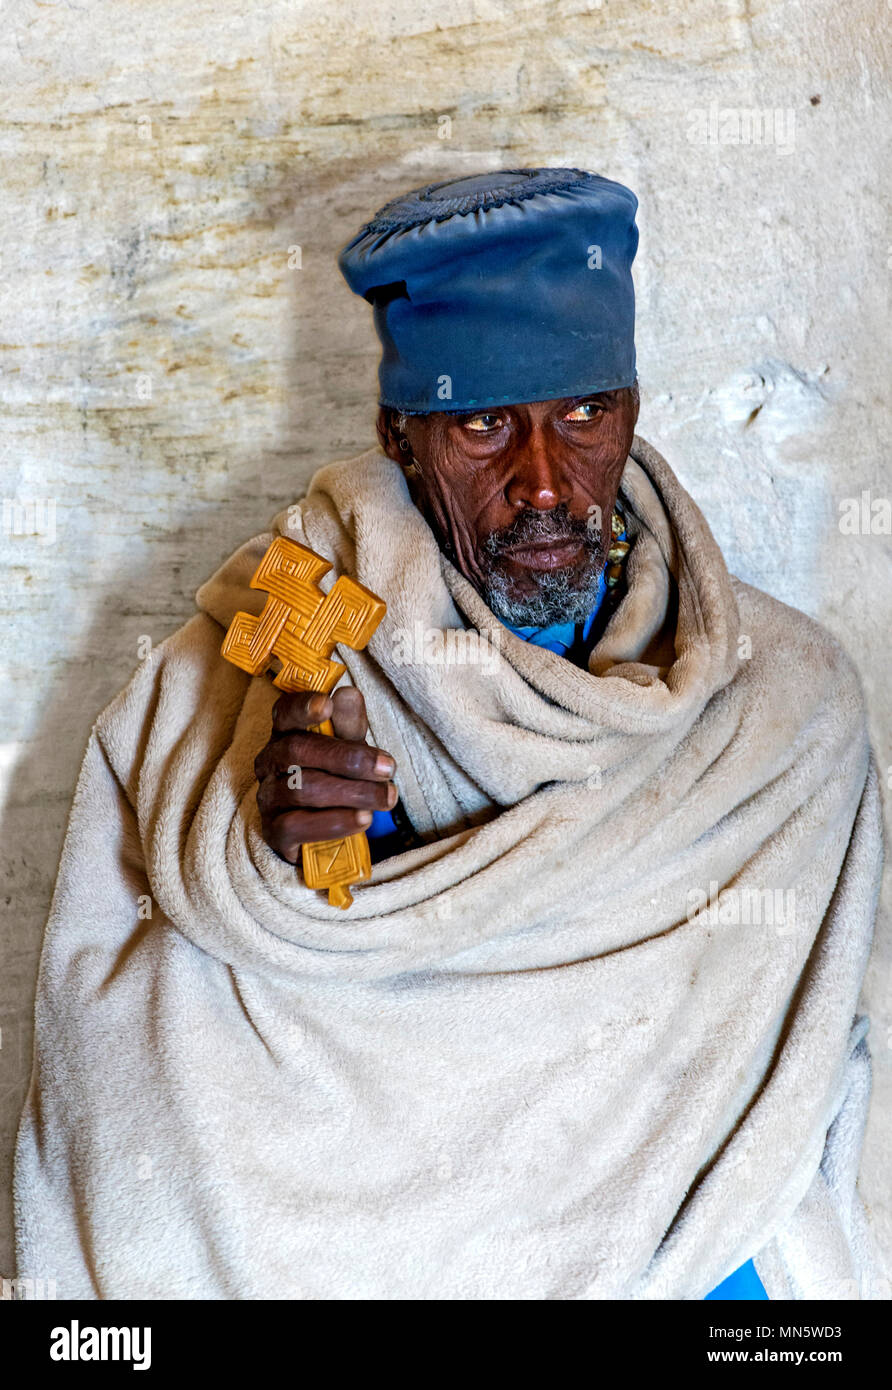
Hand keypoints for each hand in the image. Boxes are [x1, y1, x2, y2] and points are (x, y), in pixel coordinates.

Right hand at [253, 688, 397, 862]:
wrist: (325, 831)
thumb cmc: (335, 779)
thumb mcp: (348, 749)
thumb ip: (348, 724)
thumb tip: (348, 693)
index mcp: (285, 733)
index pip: (284, 712)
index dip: (302, 707)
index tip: (327, 704)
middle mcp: (269, 762)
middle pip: (298, 751)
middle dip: (348, 759)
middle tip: (388, 768)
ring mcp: (268, 797)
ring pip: (302, 789)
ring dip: (352, 793)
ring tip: (386, 797)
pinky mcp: (273, 831)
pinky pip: (298, 825)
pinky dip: (335, 822)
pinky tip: (363, 819)